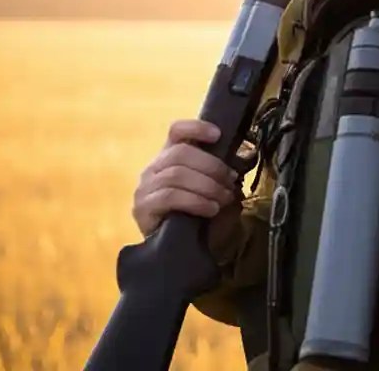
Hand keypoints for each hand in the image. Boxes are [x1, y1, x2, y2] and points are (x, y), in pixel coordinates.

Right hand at [133, 119, 243, 259]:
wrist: (181, 251)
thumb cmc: (198, 216)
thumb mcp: (211, 189)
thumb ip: (218, 173)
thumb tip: (235, 164)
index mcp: (170, 157)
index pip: (176, 131)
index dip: (196, 127)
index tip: (217, 135)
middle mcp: (153, 168)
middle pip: (180, 153)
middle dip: (211, 166)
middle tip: (230, 181)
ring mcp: (144, 188)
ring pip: (176, 174)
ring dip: (207, 185)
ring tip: (224, 198)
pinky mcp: (142, 208)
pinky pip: (170, 196)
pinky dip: (196, 201)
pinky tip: (210, 209)